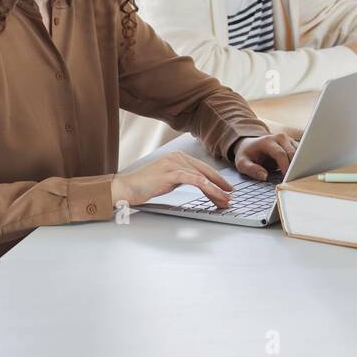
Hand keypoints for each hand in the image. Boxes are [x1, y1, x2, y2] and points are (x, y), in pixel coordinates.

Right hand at [111, 154, 233, 209]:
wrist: (126, 187)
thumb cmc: (143, 186)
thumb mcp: (167, 180)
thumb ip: (181, 178)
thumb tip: (197, 185)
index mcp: (177, 157)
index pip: (202, 168)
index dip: (216, 179)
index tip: (226, 188)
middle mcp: (177, 157)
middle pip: (205, 171)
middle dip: (220, 184)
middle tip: (231, 195)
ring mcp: (174, 163)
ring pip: (202, 177)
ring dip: (216, 190)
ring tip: (225, 200)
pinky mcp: (171, 172)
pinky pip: (194, 180)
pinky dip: (207, 187)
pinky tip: (215, 193)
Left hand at [233, 132, 298, 181]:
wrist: (250, 145)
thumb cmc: (247, 155)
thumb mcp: (242, 163)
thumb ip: (251, 169)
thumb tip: (264, 177)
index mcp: (267, 141)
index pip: (280, 154)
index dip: (285, 166)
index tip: (286, 179)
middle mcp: (280, 137)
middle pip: (293, 153)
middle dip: (295, 167)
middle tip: (294, 181)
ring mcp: (288, 140)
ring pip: (300, 153)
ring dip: (300, 165)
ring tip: (297, 178)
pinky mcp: (293, 144)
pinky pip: (301, 154)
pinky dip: (301, 163)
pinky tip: (299, 173)